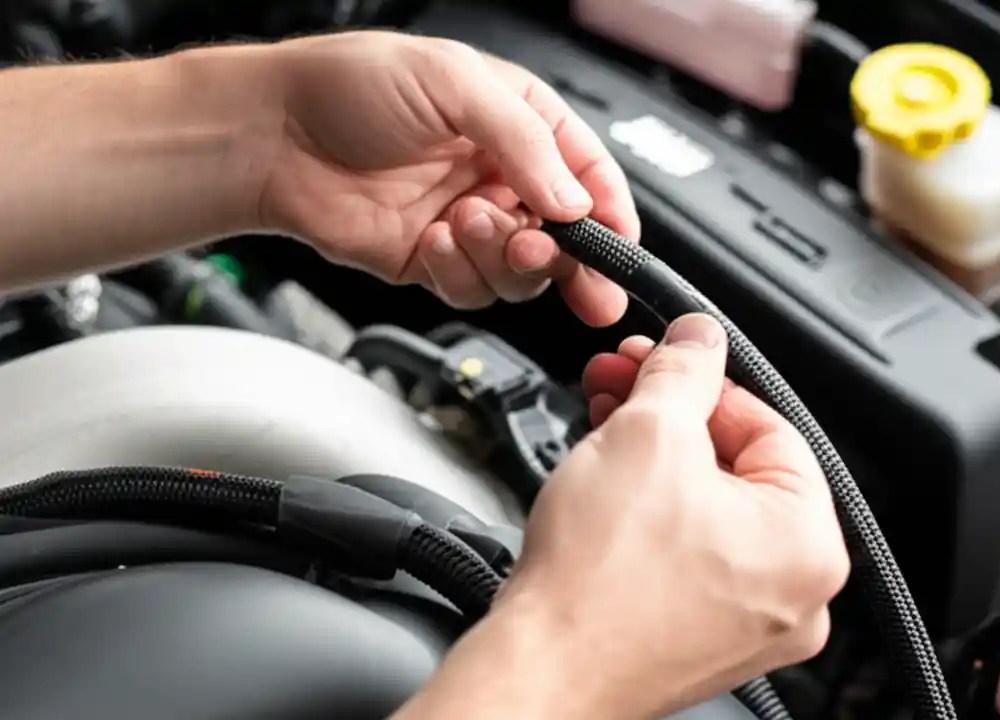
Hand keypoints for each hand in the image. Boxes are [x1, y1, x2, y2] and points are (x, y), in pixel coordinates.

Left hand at [259, 32, 638, 325]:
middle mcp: (501, 177)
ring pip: (522, 273)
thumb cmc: (351, 85)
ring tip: (463, 222)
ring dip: (500, 257)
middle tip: (538, 250)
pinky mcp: (434, 263)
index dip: (609, 214)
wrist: (272, 135)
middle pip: (565, 237)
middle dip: (560, 253)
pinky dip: (457, 273)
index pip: (589, 176)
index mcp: (521, 124)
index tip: (615, 245)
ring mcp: (470, 224)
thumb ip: (525, 142)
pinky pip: (472, 290)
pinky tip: (429, 239)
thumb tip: (575, 202)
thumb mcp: (454, 83)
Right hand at [494, 313, 849, 717]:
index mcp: (810, 546)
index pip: (771, 427)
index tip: (665, 360)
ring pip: (707, 508)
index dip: (706, 382)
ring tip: (603, 426)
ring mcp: (748, 625)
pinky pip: (688, 553)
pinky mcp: (699, 640)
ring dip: (654, 457)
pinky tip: (607, 483)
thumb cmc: (598, 581)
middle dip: (671, 415)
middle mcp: (795, 596)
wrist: (541, 669)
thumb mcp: (647, 432)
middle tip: (623, 385)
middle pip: (737, 468)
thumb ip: (684, 369)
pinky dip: (651, 512)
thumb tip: (699, 340)